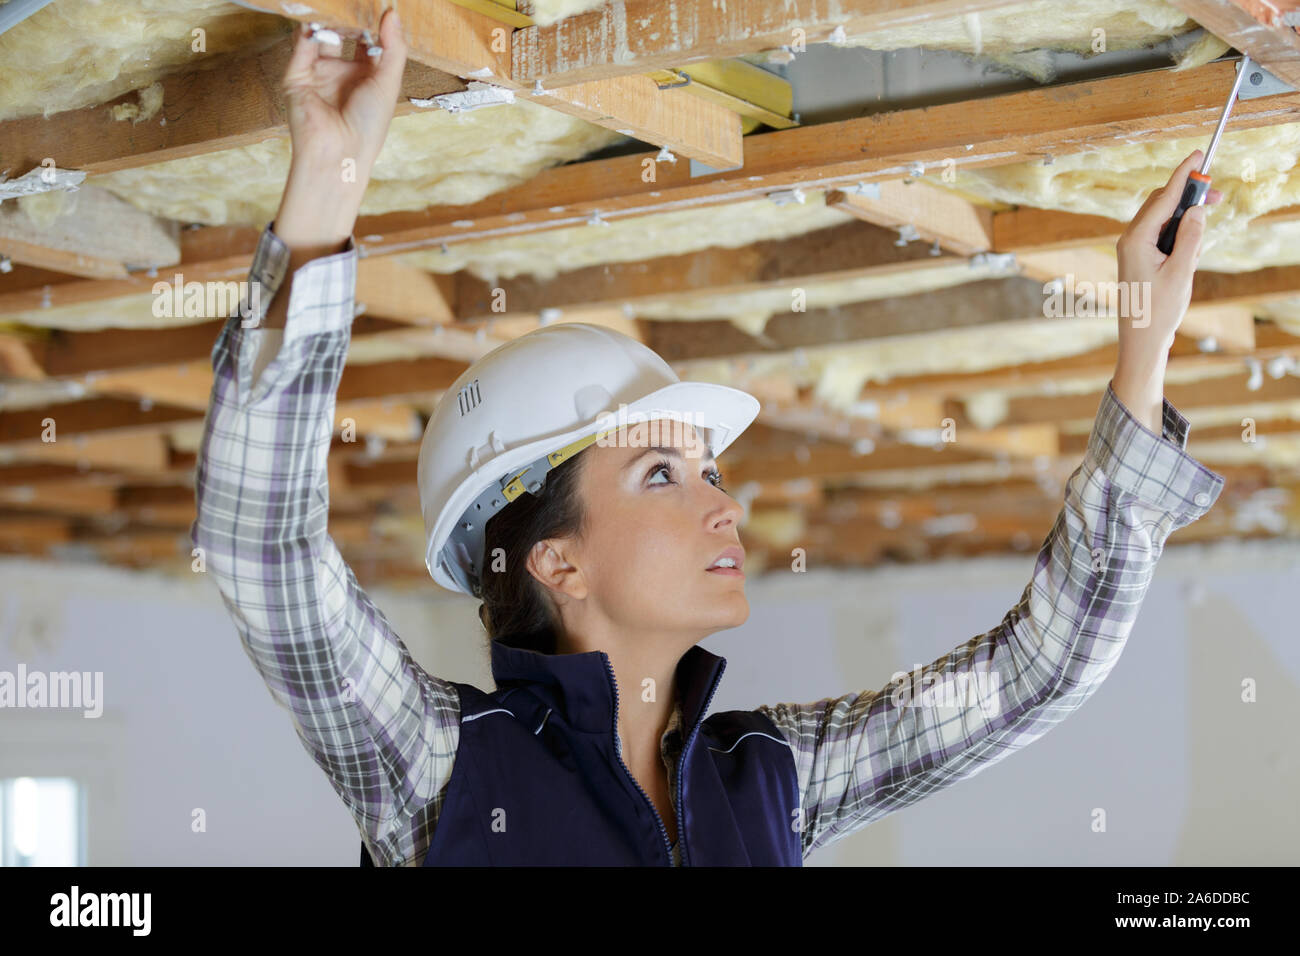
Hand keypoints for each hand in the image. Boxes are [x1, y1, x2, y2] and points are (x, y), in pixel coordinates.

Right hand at [273, 9, 407, 247]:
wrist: (339, 153)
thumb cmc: (369, 126)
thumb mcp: (388, 83)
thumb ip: (393, 47)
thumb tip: (392, 13)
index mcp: (367, 79)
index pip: (369, 42)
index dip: (373, 24)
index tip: (379, 5)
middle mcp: (342, 74)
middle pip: (343, 35)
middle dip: (348, 16)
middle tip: (356, 1)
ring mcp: (318, 73)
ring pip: (321, 36)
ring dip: (329, 19)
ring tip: (338, 4)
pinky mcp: (297, 75)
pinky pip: (301, 45)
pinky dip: (309, 28)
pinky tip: (320, 16)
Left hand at [1114, 149, 1222, 368]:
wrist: (1141, 340)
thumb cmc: (1159, 310)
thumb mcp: (1182, 271)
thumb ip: (1191, 237)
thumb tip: (1197, 209)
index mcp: (1136, 240)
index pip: (1164, 197)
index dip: (1183, 174)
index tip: (1198, 154)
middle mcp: (1130, 240)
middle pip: (1161, 203)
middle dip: (1188, 195)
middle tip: (1216, 192)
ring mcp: (1132, 248)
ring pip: (1162, 218)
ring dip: (1185, 219)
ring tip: (1199, 240)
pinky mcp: (1138, 257)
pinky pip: (1161, 234)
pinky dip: (1178, 236)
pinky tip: (1188, 255)